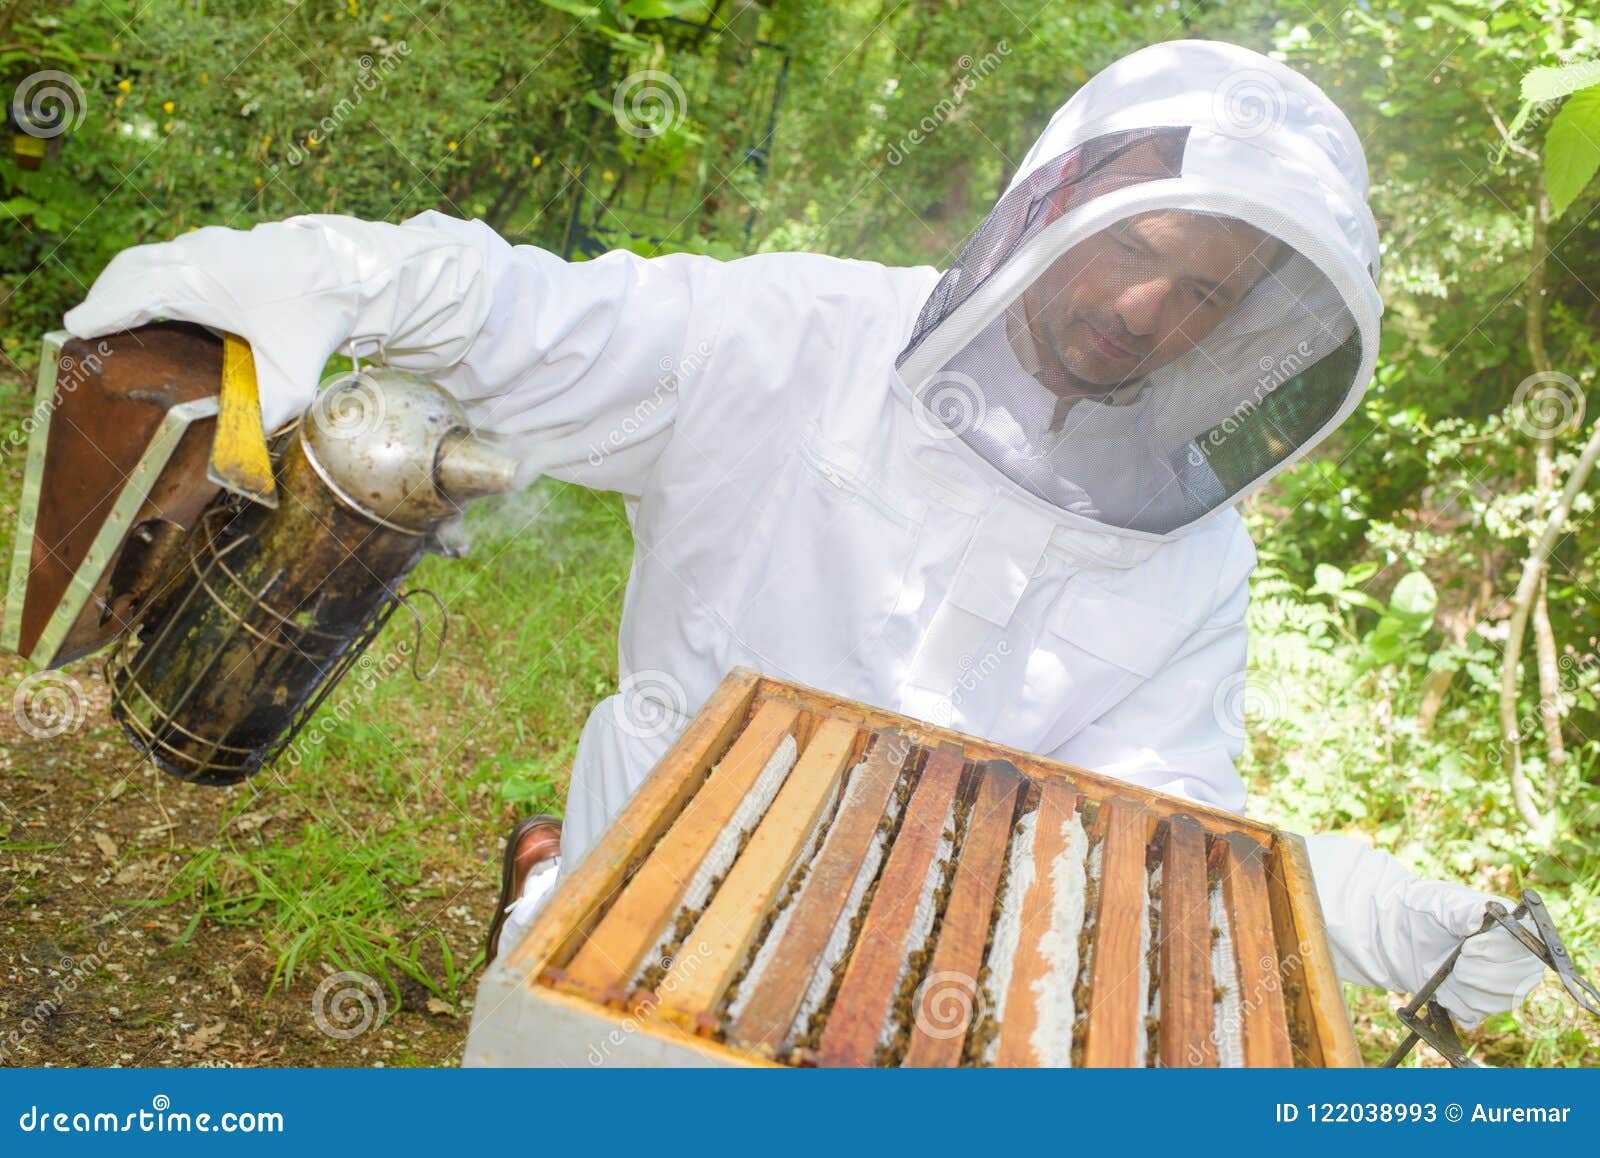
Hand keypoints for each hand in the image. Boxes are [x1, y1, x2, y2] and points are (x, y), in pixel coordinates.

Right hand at [63, 219, 361, 431]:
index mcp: (196, 281)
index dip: (100, 311)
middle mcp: (194, 255)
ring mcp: (207, 243)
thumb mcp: (293, 378)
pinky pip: (169, 255)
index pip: (130, 294)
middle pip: (129, 272)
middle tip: (87, 328)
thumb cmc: (317, 318)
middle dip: (105, 298)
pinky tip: (154, 300)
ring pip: (147, 259)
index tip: (74, 331)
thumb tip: (239, 460)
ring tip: (112, 315)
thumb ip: (261, 417)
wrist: (351, 270)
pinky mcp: (220, 242)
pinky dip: (149, 274)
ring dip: (125, 284)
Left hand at [1304, 833, 1543, 1028]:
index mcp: (1513, 928)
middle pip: (1519, 981)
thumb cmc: (1421, 908)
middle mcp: (1514, 959)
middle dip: (1482, 974)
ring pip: (1499, 1001)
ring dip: (1465, 988)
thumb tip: (1488, 913)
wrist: (1393, 931)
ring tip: (1444, 969)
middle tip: (1455, 961)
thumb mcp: (1442, 902)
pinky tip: (1440, 987)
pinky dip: (1454, 1003)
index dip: (1502, 952)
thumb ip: (1467, 909)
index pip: (1530, 948)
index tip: (1469, 947)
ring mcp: (1498, 984)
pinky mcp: (1474, 1003)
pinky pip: (1475, 1015)